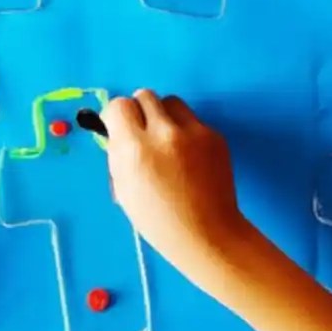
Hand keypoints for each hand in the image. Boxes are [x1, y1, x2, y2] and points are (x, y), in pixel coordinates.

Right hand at [101, 90, 248, 271]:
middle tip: (143, 133)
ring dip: (164, 116)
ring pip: (171, 102)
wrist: (207, 235)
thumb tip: (118, 130)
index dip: (116, 116)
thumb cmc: (158, 220)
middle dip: (140, 111)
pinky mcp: (215, 135)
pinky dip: (186, 133)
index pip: (119, 105)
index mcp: (136, 149)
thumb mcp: (124, 189)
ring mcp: (194, 132)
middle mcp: (165, 133)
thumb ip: (119, 154)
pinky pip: (193, 121)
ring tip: (167, 143)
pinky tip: (190, 159)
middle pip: (145, 95)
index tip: (119, 128)